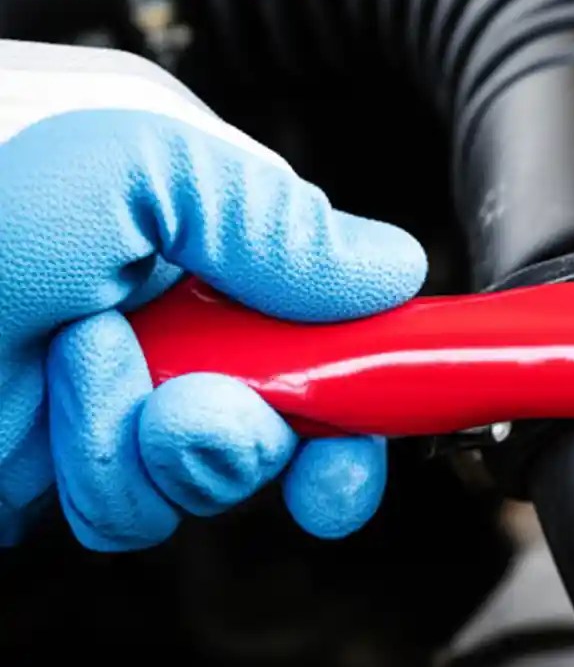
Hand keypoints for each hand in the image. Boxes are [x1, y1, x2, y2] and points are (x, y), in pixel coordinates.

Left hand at [0, 40, 426, 549]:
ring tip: (110, 378)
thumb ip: (273, 217)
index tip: (424, 390)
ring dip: (179, 444)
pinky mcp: (61, 459)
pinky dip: (109, 471)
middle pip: (298, 392)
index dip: (384, 346)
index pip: (331, 283)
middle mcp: (161, 296)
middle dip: (290, 426)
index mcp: (190, 202)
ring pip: (221, 463)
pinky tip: (55, 411)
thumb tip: (386, 268)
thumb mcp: (126, 162)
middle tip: (261, 421)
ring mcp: (114, 383)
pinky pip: (139, 503)